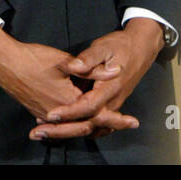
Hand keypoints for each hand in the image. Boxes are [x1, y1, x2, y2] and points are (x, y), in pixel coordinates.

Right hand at [0, 28, 137, 139]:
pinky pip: (63, 124)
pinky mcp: (38, 111)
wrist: (5, 63)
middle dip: (109, 125)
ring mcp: (46, 114)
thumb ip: (92, 68)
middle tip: (127, 124)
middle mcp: (58, 114)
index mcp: (68, 101)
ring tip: (110, 124)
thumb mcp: (65, 61)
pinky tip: (83, 119)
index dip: (116, 118)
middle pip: (88, 126)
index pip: (97, 115)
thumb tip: (117, 71)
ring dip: (94, 125)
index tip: (131, 120)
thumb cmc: (34, 59)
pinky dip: (77, 124)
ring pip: (75, 126)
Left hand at [29, 18, 164, 140]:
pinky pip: (95, 124)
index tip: (50, 114)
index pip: (88, 106)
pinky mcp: (110, 106)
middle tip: (39, 133)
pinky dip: (79, 129)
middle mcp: (113, 101)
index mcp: (110, 87)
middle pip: (88, 124)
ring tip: (44, 133)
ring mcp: (113, 106)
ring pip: (91, 127)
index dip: (69, 112)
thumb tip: (75, 66)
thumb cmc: (121, 46)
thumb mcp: (104, 46)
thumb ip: (89, 58)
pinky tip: (62, 128)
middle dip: (63, 130)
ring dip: (68, 132)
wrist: (141, 49)